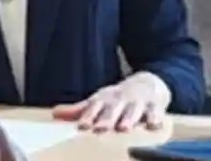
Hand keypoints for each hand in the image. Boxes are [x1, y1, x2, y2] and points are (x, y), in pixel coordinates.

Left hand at [51, 71, 171, 131]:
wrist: (148, 82)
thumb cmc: (119, 98)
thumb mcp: (98, 101)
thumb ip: (78, 110)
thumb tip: (54, 113)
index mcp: (105, 99)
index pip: (95, 108)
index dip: (89, 116)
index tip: (82, 125)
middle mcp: (120, 100)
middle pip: (113, 110)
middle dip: (107, 118)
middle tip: (100, 128)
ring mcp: (138, 102)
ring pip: (133, 111)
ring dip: (129, 118)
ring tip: (124, 128)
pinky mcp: (155, 105)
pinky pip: (156, 112)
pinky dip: (155, 118)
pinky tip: (154, 125)